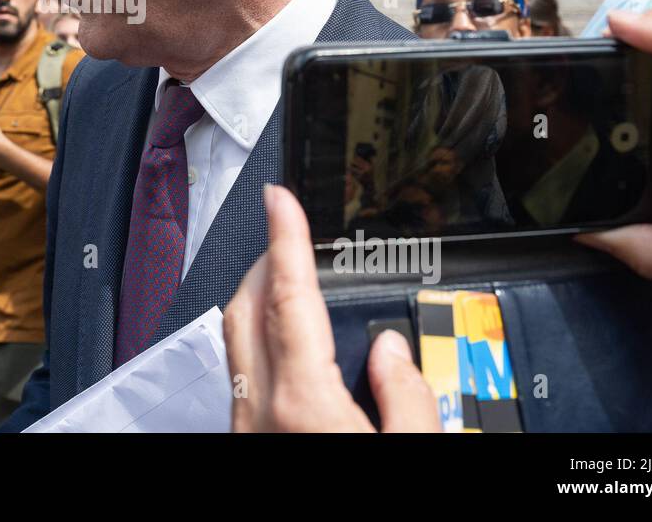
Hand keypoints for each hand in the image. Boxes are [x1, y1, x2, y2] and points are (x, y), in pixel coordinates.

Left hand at [224, 184, 440, 432]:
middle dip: (266, 262)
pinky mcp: (245, 442)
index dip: (284, 237)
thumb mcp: (415, 453)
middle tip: (290, 236)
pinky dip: (263, 347)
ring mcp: (245, 430)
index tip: (279, 197)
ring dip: (261, 305)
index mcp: (304, 406)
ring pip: (237, 344)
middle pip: (246, 310)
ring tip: (296, 285)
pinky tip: (293, 351)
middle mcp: (259, 414)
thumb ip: (407, 398)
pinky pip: (244, 379)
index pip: (288, 298)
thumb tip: (391, 352)